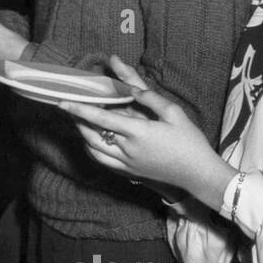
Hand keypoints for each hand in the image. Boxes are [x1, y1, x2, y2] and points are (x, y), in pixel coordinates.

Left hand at [59, 86, 234, 208]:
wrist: (198, 174)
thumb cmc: (190, 141)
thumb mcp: (175, 113)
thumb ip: (151, 98)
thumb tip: (132, 87)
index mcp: (139, 132)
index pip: (102, 119)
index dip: (80, 109)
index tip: (64, 102)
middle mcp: (128, 149)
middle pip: (92, 134)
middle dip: (77, 120)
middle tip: (68, 107)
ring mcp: (127, 163)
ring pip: (94, 149)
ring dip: (82, 134)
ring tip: (77, 120)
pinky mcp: (129, 172)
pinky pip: (102, 161)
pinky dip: (92, 149)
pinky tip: (90, 139)